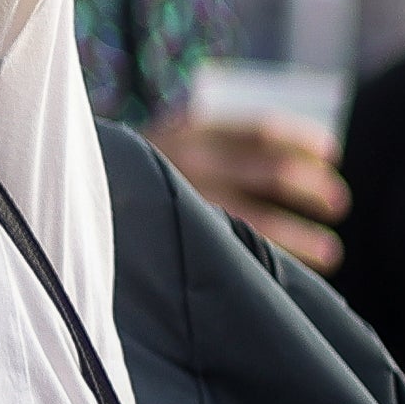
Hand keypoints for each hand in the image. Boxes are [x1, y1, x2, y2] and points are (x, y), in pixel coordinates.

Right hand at [147, 106, 348, 271]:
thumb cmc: (138, 175)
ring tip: (330, 252)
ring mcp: (179, 202)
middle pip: (272, 171)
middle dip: (314, 189)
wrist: (68, 199)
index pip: (261, 130)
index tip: (331, 155)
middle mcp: (184, 162)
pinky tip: (293, 274)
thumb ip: (218, 147)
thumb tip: (300, 162)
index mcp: (186, 130)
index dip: (304, 141)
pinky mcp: (176, 240)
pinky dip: (275, 263)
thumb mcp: (169, 143)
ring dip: (306, 239)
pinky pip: (238, 254)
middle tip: (336, 204)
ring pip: (261, 221)